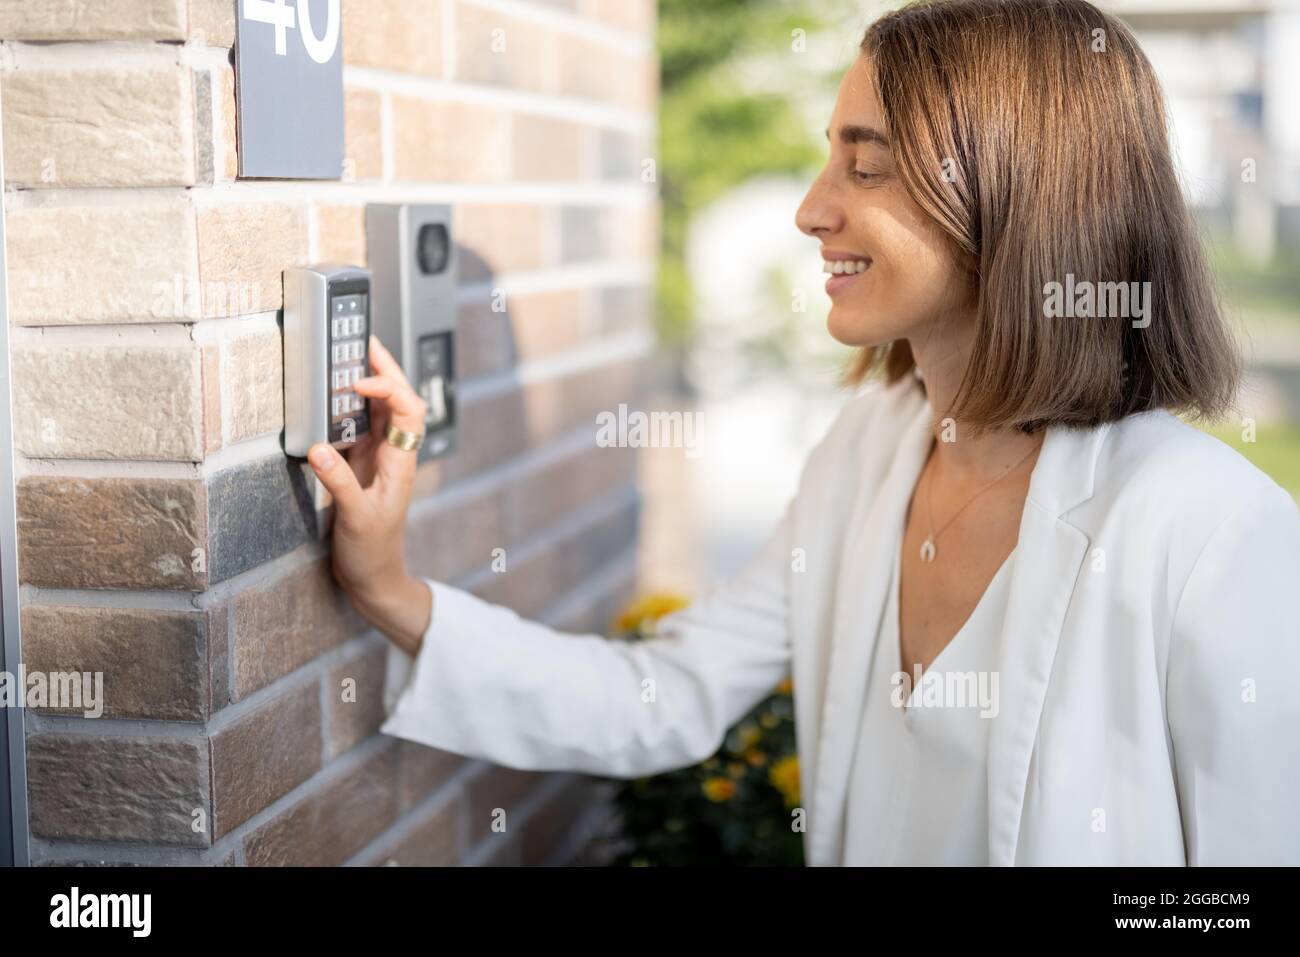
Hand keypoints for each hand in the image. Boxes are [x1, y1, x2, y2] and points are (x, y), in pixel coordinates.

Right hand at [306, 335, 431, 652]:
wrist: (373, 579)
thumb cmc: (372, 552)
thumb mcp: (355, 519)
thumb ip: (338, 483)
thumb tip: (319, 447)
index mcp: (401, 462)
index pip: (409, 410)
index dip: (389, 388)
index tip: (357, 383)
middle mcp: (394, 455)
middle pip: (399, 401)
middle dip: (385, 369)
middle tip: (364, 341)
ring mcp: (378, 459)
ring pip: (380, 411)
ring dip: (369, 383)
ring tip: (350, 355)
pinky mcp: (360, 466)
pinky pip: (358, 427)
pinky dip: (348, 407)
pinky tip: (332, 395)